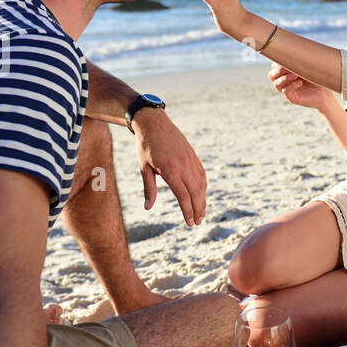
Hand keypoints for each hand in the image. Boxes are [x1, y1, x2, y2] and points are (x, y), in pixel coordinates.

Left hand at [133, 107, 206, 225]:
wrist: (154, 123)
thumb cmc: (146, 146)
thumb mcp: (144, 168)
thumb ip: (148, 188)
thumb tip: (148, 207)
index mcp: (170, 170)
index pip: (183, 196)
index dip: (187, 211)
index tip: (189, 223)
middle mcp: (183, 166)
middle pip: (195, 193)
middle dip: (197, 210)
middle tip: (197, 222)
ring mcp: (190, 160)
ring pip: (200, 185)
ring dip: (202, 200)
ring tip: (201, 213)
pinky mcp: (193, 156)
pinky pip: (201, 175)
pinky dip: (203, 187)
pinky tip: (201, 196)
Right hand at [269, 63, 331, 109]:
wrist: (325, 92)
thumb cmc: (316, 77)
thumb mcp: (307, 66)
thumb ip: (299, 59)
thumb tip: (294, 48)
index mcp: (285, 72)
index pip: (274, 66)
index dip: (278, 62)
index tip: (289, 58)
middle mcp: (283, 81)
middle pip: (272, 75)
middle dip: (279, 70)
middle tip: (289, 67)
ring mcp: (286, 90)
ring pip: (277, 84)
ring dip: (284, 78)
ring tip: (296, 75)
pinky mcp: (291, 98)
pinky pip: (286, 91)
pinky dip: (291, 86)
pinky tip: (299, 82)